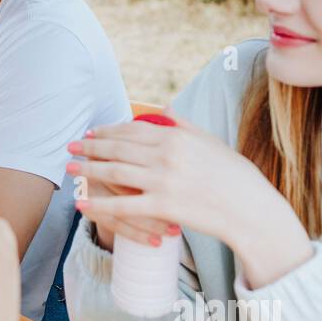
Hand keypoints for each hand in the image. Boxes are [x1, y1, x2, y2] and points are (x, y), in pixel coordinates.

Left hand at [69, 115, 313, 287]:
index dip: (107, 132)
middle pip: (117, 149)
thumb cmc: (235, 176)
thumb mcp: (211, 142)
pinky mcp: (163, 206)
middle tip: (71, 147)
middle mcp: (166, 155)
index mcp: (176, 136)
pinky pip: (122, 206)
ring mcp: (163, 181)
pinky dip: (98, 205)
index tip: (91, 133)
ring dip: (88, 170)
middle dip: (90, 148)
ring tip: (69, 169)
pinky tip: (81, 204)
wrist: (251, 209)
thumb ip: (184, 125)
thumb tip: (165, 110)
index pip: (132, 131)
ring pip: (114, 173)